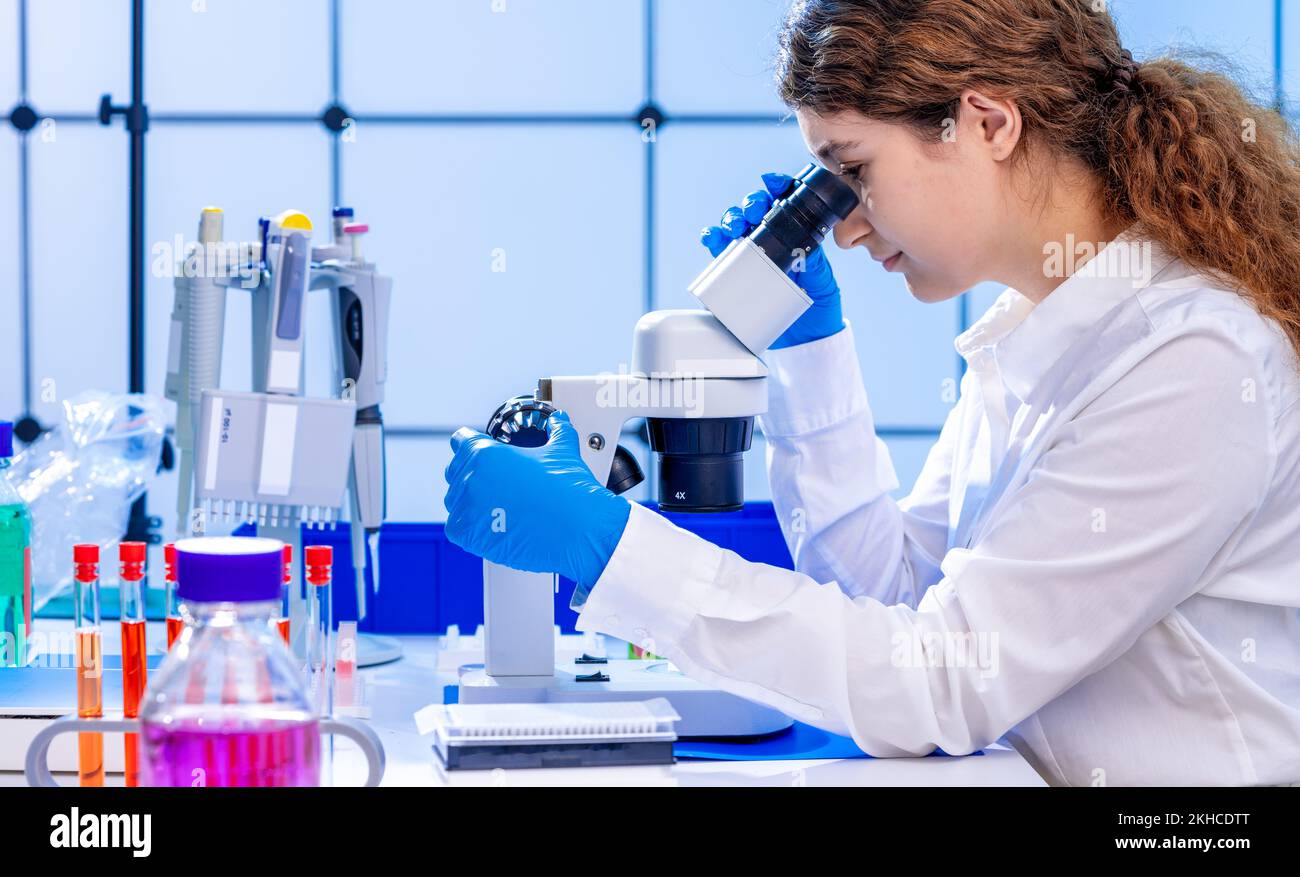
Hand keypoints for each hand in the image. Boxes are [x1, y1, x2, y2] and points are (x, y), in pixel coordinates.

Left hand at [443, 411, 630, 587]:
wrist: (579, 530)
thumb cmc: (569, 491)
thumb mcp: (563, 451)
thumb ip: (556, 431)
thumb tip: (558, 421)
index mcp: (486, 453)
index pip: (461, 441)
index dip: (474, 445)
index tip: (483, 454)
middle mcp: (471, 478)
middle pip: (456, 471)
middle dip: (474, 476)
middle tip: (498, 485)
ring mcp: (467, 508)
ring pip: (456, 501)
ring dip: (470, 503)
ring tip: (499, 508)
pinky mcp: (469, 535)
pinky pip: (456, 528)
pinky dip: (470, 528)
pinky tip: (493, 525)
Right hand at [700, 171, 843, 348]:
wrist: (806, 337)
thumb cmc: (821, 306)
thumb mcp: (822, 282)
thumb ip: (815, 266)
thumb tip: (805, 251)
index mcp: (797, 235)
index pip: (784, 203)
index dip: (776, 187)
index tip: (772, 184)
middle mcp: (773, 240)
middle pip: (756, 210)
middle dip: (750, 203)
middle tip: (752, 211)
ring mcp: (753, 254)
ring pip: (736, 225)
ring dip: (730, 219)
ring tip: (733, 227)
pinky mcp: (737, 272)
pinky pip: (721, 251)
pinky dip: (713, 239)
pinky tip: (711, 237)